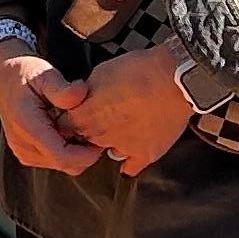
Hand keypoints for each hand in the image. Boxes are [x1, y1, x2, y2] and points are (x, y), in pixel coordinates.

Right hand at [0, 49, 101, 175]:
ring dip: (76, 151)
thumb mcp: (45, 74)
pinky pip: (54, 161)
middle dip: (85, 153)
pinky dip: (66, 151)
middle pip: (66, 165)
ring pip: (63, 166)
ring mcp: (23, 152)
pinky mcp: (26, 154)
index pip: (63, 157)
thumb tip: (81, 93)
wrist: (4, 77)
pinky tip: (66, 130)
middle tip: (92, 128)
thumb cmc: (25, 74)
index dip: (87, 154)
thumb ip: (63, 89)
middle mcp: (23, 144)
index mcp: (28, 126)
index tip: (100, 138)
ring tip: (77, 126)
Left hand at [58, 40, 200, 178]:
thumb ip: (87, 91)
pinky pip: (132, 167)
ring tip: (121, 127)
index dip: (71, 117)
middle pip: (85, 139)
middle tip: (103, 115)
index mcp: (86, 117)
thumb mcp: (101, 72)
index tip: (78, 111)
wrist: (173, 79)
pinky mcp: (146, 154)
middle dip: (88, 130)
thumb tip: (85, 98)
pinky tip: (130, 155)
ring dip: (109, 142)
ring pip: (107, 151)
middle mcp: (100, 137)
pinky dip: (130, 162)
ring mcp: (123, 148)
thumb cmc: (137, 70)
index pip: (65, 125)